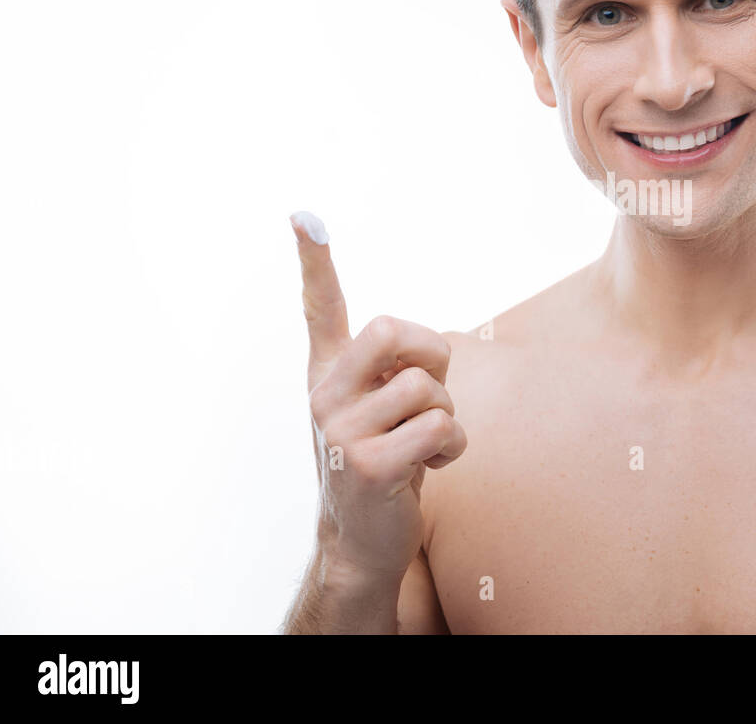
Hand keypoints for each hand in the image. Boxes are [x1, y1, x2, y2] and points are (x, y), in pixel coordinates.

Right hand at [291, 211, 466, 584]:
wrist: (362, 541)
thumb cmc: (388, 460)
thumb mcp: (381, 408)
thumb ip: (391, 371)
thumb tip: (418, 347)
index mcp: (329, 373)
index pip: (320, 307)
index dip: (314, 260)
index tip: (302, 214)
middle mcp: (324, 393)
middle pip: (394, 329)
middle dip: (433, 357)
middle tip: (428, 395)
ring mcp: (339, 429)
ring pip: (427, 387)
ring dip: (447, 415)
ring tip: (427, 443)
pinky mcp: (364, 465)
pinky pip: (439, 426)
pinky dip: (453, 446)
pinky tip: (431, 466)